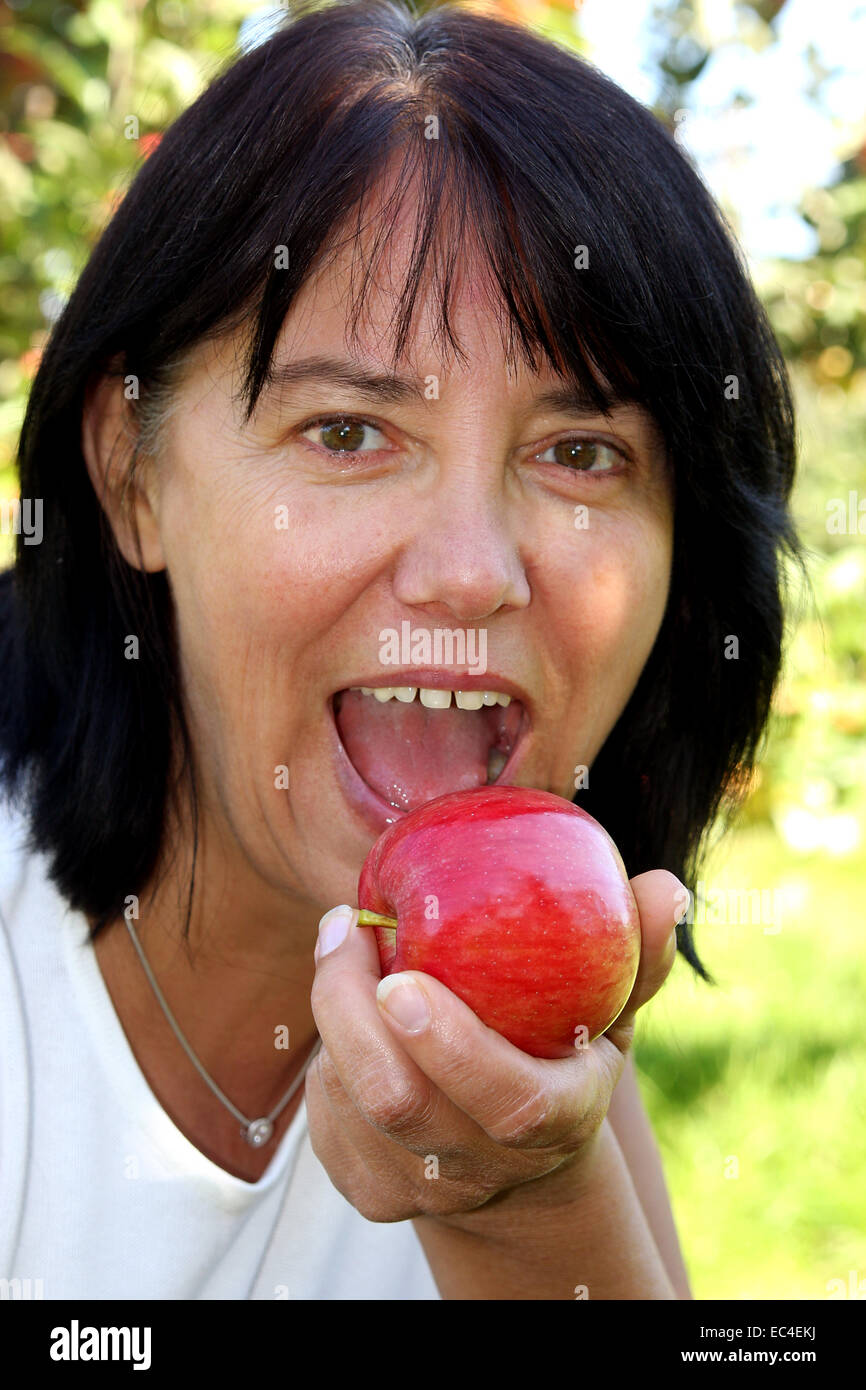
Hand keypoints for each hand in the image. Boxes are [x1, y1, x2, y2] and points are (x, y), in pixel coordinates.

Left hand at [306, 870, 684, 1224]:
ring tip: (348, 948)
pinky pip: (325, 1113)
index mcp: (556, 1119)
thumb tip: (665, 887)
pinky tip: (348, 1010)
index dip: (451, 1046)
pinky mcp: (367, 1188)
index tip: (402, 979)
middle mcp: (486, 1168)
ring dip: (336, 1015)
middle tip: (344, 926)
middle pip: (399, 1100)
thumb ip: (638, 951)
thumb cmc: (565, 1054)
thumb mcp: (611, 1009)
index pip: (507, 1101)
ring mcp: (421, 1190)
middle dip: (350, 1008)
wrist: (515, 1160)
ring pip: (349, 1100)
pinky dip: (327, 1049)